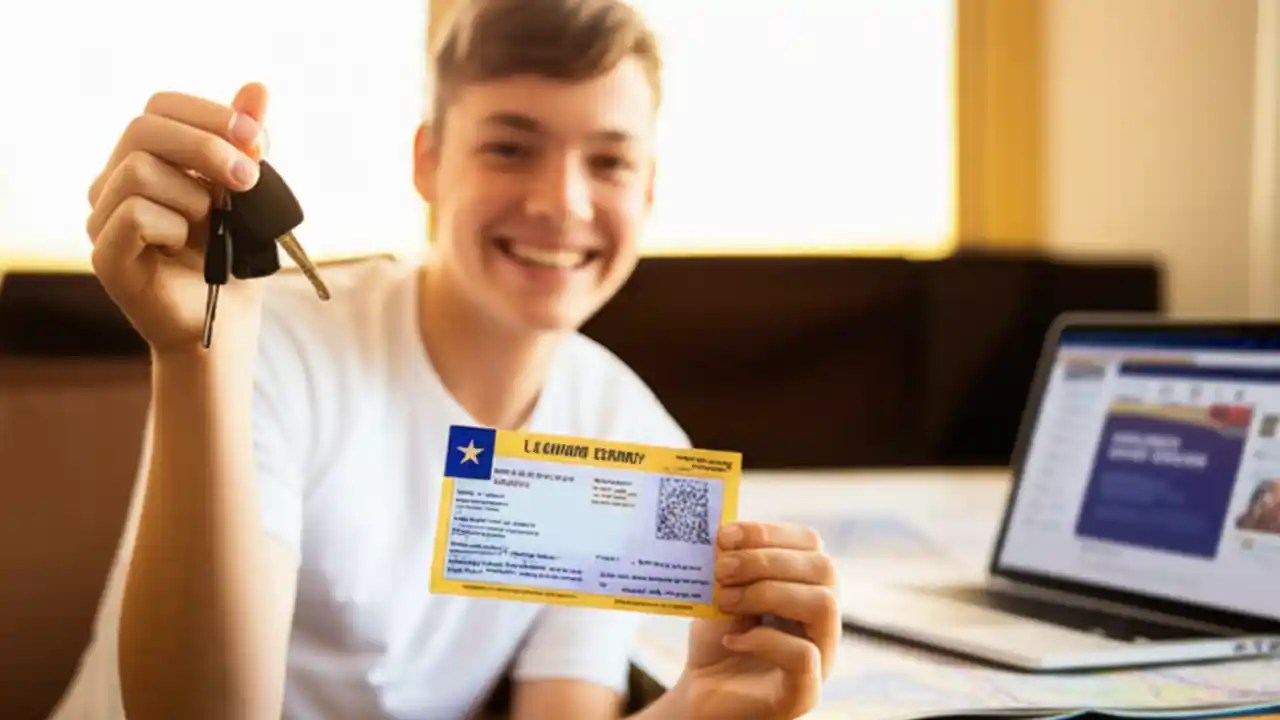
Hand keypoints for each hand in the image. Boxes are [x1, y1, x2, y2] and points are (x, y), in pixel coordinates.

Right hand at [86, 82, 268, 355]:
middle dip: (207, 147)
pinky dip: (175, 228)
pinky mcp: (105, 256)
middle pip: (144, 128)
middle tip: (249, 179)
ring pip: (139, 170)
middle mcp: (114, 182)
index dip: (208, 113)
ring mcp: (103, 219)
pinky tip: (188, 247)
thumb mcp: (249, 194)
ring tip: (211, 227)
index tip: (256, 138)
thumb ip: (246, 144)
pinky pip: (134, 216)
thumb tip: (257, 88)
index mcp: (146, 159)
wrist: (227, 324)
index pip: (160, 107)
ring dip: (193, 197)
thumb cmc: (234, 258)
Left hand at [675, 522, 839, 718]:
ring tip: (727, 600)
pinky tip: (733, 640)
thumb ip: (731, 563)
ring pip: (823, 605)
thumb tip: (725, 529)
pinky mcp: (803, 693)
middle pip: (824, 569)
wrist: (700, 695)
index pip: (810, 544)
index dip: (769, 533)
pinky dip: (765, 640)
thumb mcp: (722, 591)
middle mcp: (823, 620)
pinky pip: (804, 657)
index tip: (725, 536)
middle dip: (766, 560)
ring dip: (769, 592)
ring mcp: (820, 658)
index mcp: (807, 587)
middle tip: (722, 569)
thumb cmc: (718, 640)